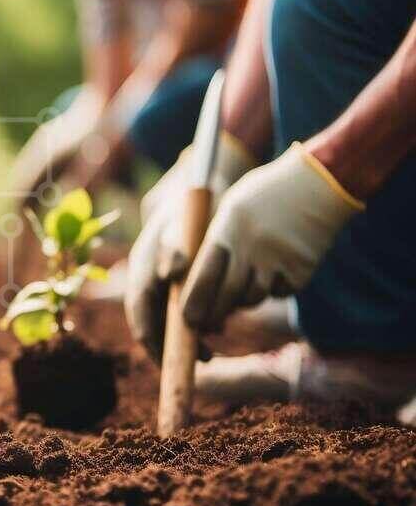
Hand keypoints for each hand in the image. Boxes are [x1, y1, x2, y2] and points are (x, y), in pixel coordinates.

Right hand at [124, 132, 255, 362]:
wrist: (206, 185)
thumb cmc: (197, 203)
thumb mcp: (187, 220)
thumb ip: (178, 244)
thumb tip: (171, 271)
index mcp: (143, 265)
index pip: (140, 312)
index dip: (153, 340)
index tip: (171, 360)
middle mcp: (149, 276)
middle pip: (153, 321)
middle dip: (173, 346)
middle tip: (203, 359)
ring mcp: (164, 280)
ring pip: (170, 319)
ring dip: (187, 336)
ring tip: (211, 348)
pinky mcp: (181, 280)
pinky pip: (184, 309)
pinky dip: (198, 322)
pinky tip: (220, 325)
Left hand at [181, 141, 364, 330]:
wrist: (319, 182)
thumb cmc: (266, 195)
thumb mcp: (232, 209)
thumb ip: (216, 241)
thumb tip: (197, 282)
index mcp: (228, 229)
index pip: (204, 275)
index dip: (193, 301)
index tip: (186, 318)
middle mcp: (252, 247)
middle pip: (227, 295)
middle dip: (213, 314)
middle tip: (205, 323)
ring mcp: (279, 259)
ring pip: (253, 297)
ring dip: (243, 300)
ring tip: (240, 289)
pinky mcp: (302, 268)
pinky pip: (279, 291)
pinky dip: (273, 289)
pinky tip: (274, 271)